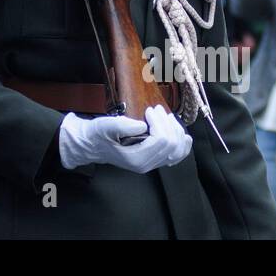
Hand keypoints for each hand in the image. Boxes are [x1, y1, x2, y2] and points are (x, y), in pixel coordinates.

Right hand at [59, 106, 192, 173]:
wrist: (91, 144)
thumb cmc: (98, 135)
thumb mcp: (105, 126)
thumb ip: (123, 126)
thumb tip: (143, 125)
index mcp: (137, 159)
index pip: (161, 141)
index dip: (159, 123)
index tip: (149, 111)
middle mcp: (147, 165)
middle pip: (172, 144)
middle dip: (167, 124)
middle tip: (156, 110)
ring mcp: (151, 164)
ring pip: (177, 150)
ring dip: (175, 130)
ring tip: (165, 117)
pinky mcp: (154, 159)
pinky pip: (176, 155)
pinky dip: (182, 145)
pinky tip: (184, 136)